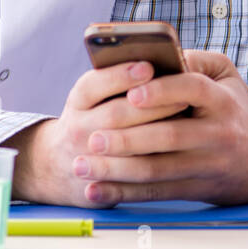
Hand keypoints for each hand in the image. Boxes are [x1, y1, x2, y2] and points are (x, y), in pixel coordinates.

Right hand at [1, 59, 192, 206]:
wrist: (61, 165)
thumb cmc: (93, 117)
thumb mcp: (95, 96)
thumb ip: (121, 81)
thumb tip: (163, 65)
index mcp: (79, 100)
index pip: (94, 84)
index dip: (121, 75)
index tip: (148, 66)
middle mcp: (79, 128)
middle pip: (115, 115)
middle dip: (152, 105)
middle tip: (184, 96)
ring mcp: (89, 158)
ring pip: (125, 148)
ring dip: (157, 133)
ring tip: (186, 121)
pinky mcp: (102, 183)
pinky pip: (129, 178)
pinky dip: (153, 164)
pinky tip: (177, 153)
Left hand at [74, 50, 247, 204]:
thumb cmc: (239, 108)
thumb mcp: (227, 76)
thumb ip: (193, 61)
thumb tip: (155, 55)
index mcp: (222, 99)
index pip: (192, 90)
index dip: (162, 92)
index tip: (131, 92)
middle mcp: (218, 133)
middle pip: (168, 137)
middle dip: (126, 140)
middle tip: (91, 138)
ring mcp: (209, 164)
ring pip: (158, 170)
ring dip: (117, 170)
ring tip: (83, 165)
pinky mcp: (200, 189)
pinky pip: (158, 194)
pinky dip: (125, 194)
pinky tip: (98, 190)